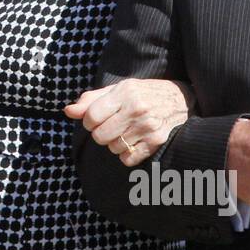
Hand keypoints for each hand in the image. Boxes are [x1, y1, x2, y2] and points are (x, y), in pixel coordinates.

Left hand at [65, 78, 193, 166]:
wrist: (181, 99)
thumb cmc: (143, 93)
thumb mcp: (118, 89)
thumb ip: (91, 100)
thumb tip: (68, 111)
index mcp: (125, 92)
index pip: (91, 116)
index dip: (88, 122)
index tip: (96, 120)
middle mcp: (137, 109)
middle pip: (100, 136)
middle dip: (101, 134)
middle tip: (112, 127)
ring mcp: (148, 126)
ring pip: (113, 148)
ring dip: (115, 144)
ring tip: (126, 132)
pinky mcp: (157, 141)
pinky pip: (128, 159)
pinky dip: (127, 155)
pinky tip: (134, 142)